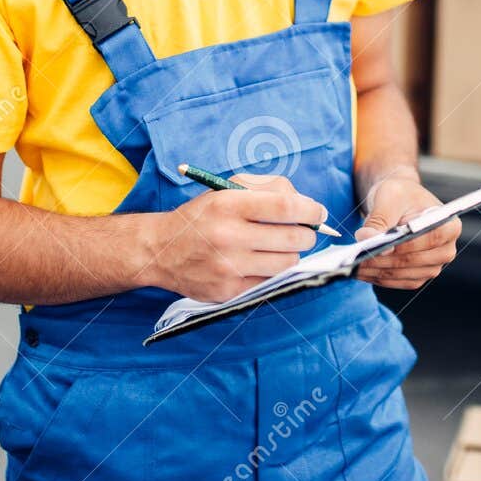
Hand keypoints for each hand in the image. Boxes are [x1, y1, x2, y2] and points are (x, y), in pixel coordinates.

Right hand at [143, 173, 326, 302]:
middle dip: (308, 233)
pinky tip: (262, 262)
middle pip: (294, 238)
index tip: (319, 212)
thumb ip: (269, 189)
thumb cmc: (203, 216)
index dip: (311, 209)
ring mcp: (229, 267)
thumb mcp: (227, 189)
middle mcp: (228, 236)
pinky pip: (271, 282)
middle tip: (304, 230)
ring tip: (280, 246)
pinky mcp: (229, 291)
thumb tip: (308, 206)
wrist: (161, 251)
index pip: (285, 206)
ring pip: (288, 263)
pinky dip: (273, 271)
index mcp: (228, 204)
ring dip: (292, 254)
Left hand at [354, 173, 457, 289]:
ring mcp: (432, 267)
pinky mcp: (417, 277)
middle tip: (355, 258)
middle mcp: (446, 250)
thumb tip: (367, 238)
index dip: (403, 245)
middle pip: (412, 260)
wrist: (399, 202)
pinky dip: (376, 277)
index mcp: (449, 226)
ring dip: (375, 271)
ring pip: (400, 273)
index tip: (376, 246)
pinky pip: (396, 281)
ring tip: (351, 265)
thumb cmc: (399, 194)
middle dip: (382, 260)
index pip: (428, 239)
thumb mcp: (389, 196)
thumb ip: (379, 218)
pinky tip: (359, 270)